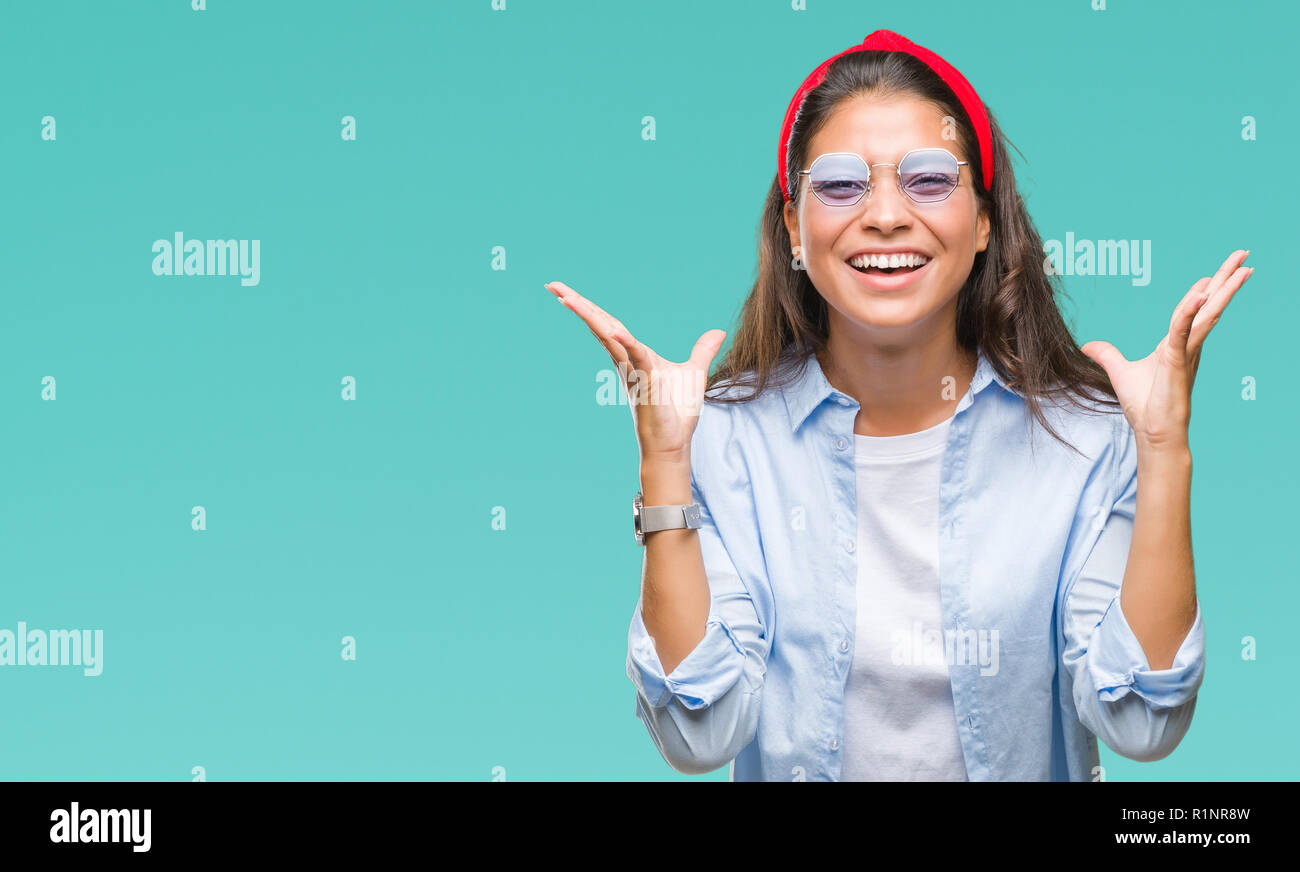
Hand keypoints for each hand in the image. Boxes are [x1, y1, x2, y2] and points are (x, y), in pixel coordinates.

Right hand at [545, 280, 726, 463]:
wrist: (673, 443)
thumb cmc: (677, 413)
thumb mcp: (694, 373)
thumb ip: (702, 351)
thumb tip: (718, 332)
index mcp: (634, 355)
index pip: (608, 324)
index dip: (589, 307)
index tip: (565, 292)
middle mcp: (626, 361)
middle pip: (599, 325)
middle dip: (577, 304)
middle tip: (553, 285)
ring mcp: (633, 371)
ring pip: (608, 337)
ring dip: (589, 317)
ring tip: (567, 298)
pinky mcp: (646, 383)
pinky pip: (636, 358)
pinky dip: (627, 344)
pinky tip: (616, 331)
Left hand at [1080, 249, 1253, 451]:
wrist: (1153, 431)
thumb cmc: (1144, 406)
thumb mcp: (1120, 372)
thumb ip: (1107, 355)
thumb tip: (1088, 346)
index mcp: (1176, 344)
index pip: (1192, 310)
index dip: (1202, 291)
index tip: (1210, 274)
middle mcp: (1187, 344)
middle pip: (1211, 304)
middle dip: (1227, 279)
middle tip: (1243, 254)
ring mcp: (1186, 351)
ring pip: (1209, 312)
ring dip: (1225, 288)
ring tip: (1243, 267)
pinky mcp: (1177, 361)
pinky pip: (1183, 331)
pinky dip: (1190, 312)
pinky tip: (1199, 293)